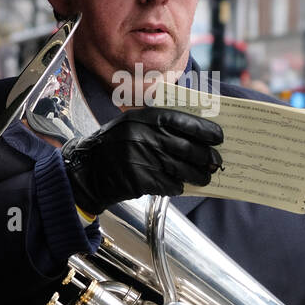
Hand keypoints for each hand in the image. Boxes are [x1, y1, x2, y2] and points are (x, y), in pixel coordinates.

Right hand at [61, 107, 222, 215]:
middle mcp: (145, 136)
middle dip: (206, 157)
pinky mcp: (141, 179)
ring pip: (182, 168)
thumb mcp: (132, 125)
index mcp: (144, 118)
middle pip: (187, 148)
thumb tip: (195, 137)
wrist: (86, 169)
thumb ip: (158, 126)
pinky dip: (177, 186)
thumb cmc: (114, 146)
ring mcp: (143, 158)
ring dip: (197, 175)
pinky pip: (169, 184)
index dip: (204, 129)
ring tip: (204, 177)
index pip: (183, 121)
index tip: (218, 137)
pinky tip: (178, 186)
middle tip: (215, 162)